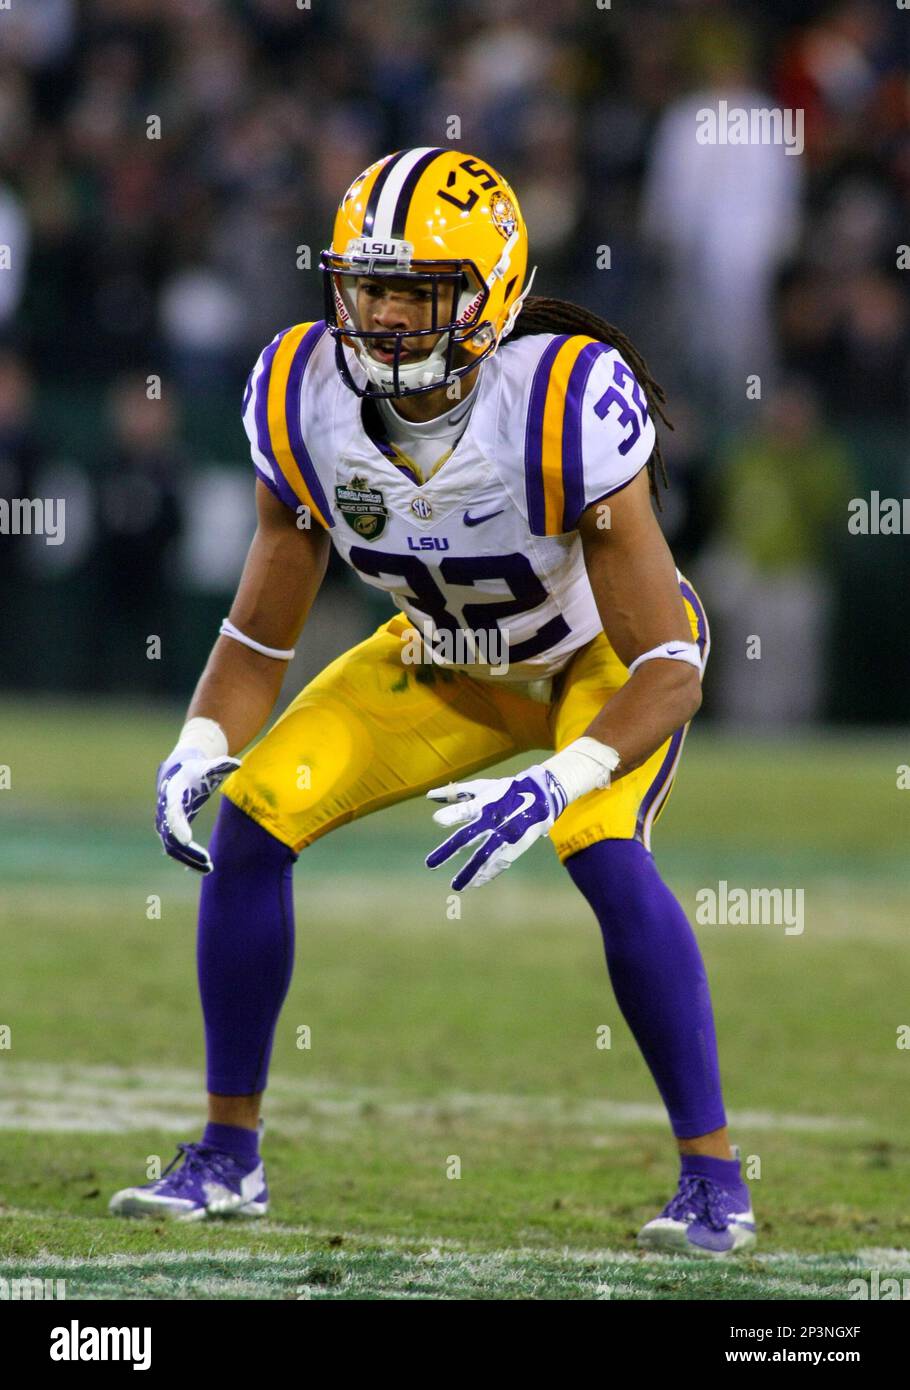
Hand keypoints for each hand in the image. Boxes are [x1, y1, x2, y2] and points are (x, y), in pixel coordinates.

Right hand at [155, 749, 241, 873]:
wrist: (179, 772)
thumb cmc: (196, 769)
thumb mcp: (207, 766)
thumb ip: (221, 765)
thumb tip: (238, 763)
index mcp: (172, 793)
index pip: (173, 812)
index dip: (178, 826)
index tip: (187, 840)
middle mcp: (164, 811)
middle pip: (171, 836)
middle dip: (188, 851)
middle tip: (208, 861)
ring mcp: (164, 822)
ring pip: (171, 847)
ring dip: (188, 859)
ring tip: (209, 868)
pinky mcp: (169, 830)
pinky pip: (174, 849)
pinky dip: (186, 860)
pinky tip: (202, 868)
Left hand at [425, 766, 567, 890]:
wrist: (542, 796)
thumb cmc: (506, 790)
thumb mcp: (482, 788)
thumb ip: (455, 793)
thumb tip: (428, 795)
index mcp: (485, 803)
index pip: (466, 809)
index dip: (452, 814)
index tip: (437, 820)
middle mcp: (494, 820)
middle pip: (469, 837)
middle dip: (449, 851)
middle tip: (430, 864)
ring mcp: (505, 835)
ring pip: (484, 857)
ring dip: (469, 872)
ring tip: (456, 886)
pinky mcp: (515, 847)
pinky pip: (499, 864)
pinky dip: (487, 875)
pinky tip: (474, 884)